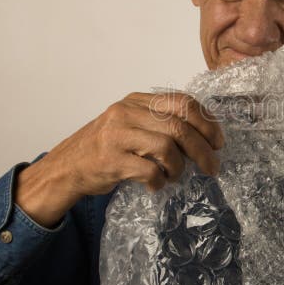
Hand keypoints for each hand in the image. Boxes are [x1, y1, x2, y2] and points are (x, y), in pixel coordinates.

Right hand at [16, 91, 224, 226]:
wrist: (65, 168)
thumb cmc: (105, 147)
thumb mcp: (131, 124)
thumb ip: (160, 122)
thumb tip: (204, 134)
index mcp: (136, 100)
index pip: (183, 102)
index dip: (207, 122)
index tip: (218, 141)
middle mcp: (126, 112)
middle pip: (180, 126)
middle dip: (203, 149)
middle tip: (212, 166)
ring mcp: (117, 135)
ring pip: (167, 148)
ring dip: (179, 168)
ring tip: (175, 176)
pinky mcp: (111, 160)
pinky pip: (149, 171)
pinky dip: (159, 181)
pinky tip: (156, 184)